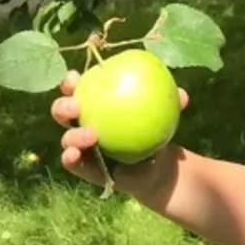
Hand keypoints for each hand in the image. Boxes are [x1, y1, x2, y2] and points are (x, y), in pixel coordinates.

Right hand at [50, 69, 187, 196]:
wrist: (156, 168)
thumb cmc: (155, 132)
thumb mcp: (164, 116)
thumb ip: (170, 104)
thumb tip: (181, 95)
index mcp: (95, 104)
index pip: (78, 89)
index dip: (70, 81)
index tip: (76, 76)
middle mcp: (83, 123)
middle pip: (62, 111)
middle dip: (62, 105)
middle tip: (75, 106)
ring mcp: (81, 147)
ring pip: (66, 137)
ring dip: (71, 135)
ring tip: (88, 135)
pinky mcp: (83, 167)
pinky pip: (72, 162)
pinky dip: (70, 157)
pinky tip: (74, 155)